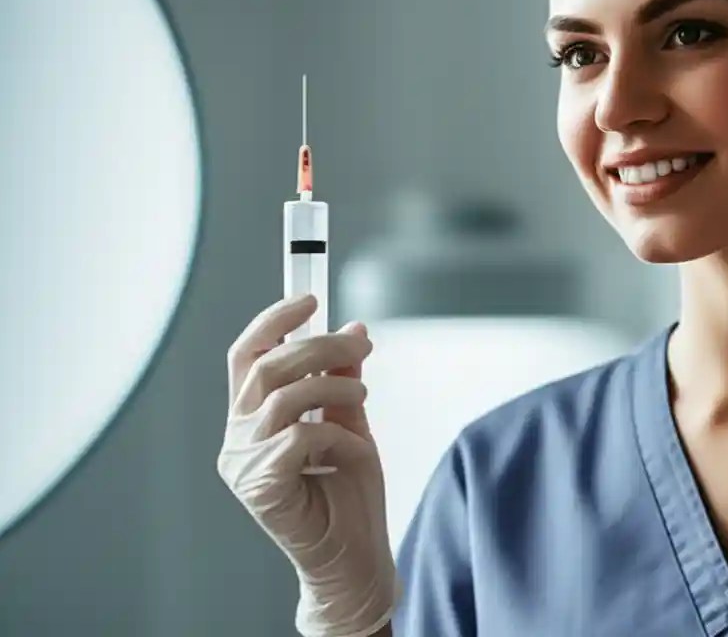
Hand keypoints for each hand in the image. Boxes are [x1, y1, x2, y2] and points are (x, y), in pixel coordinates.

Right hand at [217, 294, 397, 636]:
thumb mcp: (351, 421)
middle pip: (266, 366)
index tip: (309, 299)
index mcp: (251, 418)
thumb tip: (353, 329)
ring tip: (363, 394)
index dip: (273, 321)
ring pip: (283, 395)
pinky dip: (336, 434)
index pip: (247, 355)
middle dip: (319, 345)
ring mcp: (242, 463)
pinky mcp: (259, 486)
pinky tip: (352, 450)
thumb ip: (343, 380)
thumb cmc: (348, 496)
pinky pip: (300, 436)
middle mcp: (237, 437)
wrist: (354, 556)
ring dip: (334, 386)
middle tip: (361, 343)